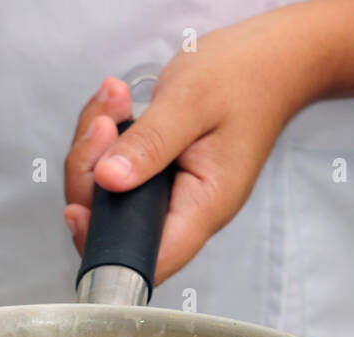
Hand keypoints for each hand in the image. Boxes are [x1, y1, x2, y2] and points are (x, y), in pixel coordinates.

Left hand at [64, 0, 353, 282]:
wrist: (274, 58)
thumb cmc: (246, 77)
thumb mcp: (191, 104)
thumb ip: (149, 146)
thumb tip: (108, 181)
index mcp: (202, 208)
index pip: (148, 260)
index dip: (104, 247)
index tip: (79, 210)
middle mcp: (185, 210)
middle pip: (114, 225)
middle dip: (90, 175)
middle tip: (103, 123)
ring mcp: (171, 194)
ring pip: (107, 194)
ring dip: (94, 147)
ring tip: (114, 101)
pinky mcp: (159, 175)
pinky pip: (115, 170)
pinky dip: (105, 138)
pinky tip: (118, 106)